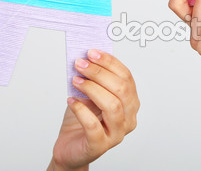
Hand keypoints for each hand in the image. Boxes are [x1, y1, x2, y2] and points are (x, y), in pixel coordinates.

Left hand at [48, 50, 138, 170]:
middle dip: (99, 73)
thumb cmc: (81, 120)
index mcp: (130, 102)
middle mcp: (129, 118)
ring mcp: (116, 134)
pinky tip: (71, 100)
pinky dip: (80, 110)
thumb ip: (93, 80)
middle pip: (121, 89)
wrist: (70, 147)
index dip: (109, 62)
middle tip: (80, 64)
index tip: (92, 52)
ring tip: (76, 80)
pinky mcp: (100, 146)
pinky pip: (93, 125)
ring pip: (112, 105)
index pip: (126, 77)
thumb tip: (87, 58)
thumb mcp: (89, 95)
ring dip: (91, 88)